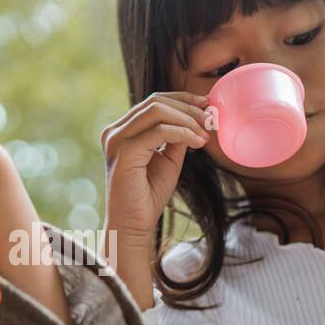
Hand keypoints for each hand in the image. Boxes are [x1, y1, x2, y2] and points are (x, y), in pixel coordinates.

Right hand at [101, 91, 209, 240]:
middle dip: (187, 107)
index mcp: (122, 131)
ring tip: (205, 134)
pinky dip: (182, 132)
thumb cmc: (148, 196)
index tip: (206, 104)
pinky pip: (158, 131)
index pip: (152, 102)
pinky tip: (197, 142)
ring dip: (187, 119)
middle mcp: (114, 132)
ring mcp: (116, 140)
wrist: (133, 225)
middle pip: (155, 102)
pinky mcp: (124, 152)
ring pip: (156, 111)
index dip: (181, 99)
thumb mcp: (168, 159)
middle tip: (210, 119)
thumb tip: (196, 117)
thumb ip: (177, 137)